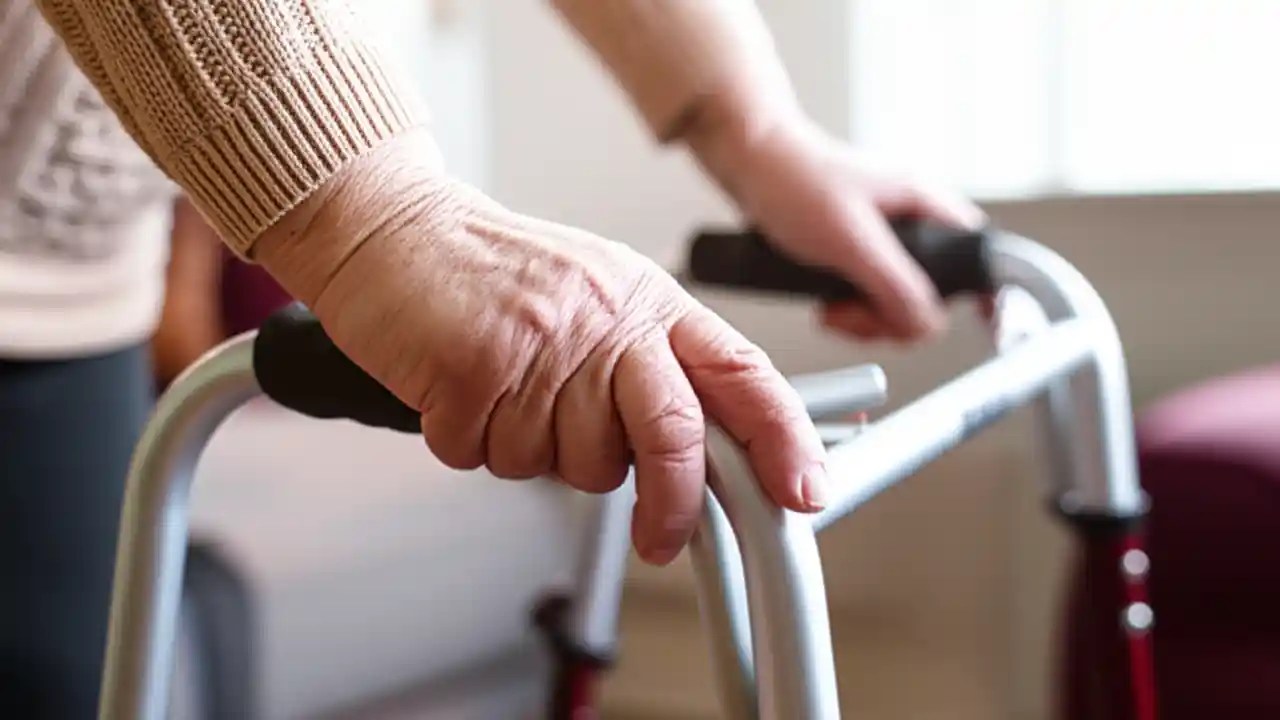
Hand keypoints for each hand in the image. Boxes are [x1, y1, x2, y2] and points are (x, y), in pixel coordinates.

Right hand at [256, 131, 826, 565]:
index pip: (740, 372)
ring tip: (511, 394)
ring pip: (576, 468)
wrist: (393, 231)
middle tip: (658, 537)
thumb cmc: (495, 270)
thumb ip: (652, 364)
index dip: (783, 437)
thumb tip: (701, 450)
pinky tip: (466, 393)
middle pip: (673, 437)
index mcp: (646, 303)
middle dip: (672, 503)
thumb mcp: (601, 296)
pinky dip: (475, 444)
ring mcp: (539, 349)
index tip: (803, 490)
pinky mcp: (473, 375)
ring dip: (542, 453)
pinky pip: (493, 460)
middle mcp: (604, 323)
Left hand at [691, 116, 985, 341]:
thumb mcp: (849, 239)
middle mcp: (914, 224)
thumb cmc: (793, 179)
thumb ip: (894, 283)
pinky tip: (823, 305)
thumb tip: (926, 324)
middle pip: (935, 296)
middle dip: (893, 318)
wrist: (746, 157)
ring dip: (865, 319)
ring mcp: (885, 240)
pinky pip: (869, 297)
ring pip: (898, 303)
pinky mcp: (857, 252)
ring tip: (829, 310)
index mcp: (927, 208)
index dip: (988, 296)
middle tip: (853, 314)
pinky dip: (849, 311)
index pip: (981, 260)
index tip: (987, 329)